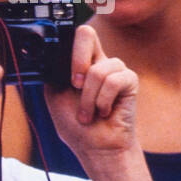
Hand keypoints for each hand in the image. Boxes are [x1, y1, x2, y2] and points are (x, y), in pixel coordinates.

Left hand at [43, 25, 138, 157]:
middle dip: (76, 61)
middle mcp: (98, 61)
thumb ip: (53, 72)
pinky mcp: (130, 81)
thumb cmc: (75, 123)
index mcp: (80, 62)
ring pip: (97, 70)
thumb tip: (50, 56)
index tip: (65, 74)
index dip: (68, 46)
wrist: (95, 146)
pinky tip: (104, 112)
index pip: (75, 36)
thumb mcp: (54, 94)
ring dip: (88, 99)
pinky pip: (114, 81)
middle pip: (86, 33)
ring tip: (87, 114)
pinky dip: (103, 101)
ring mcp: (115, 70)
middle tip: (74, 85)